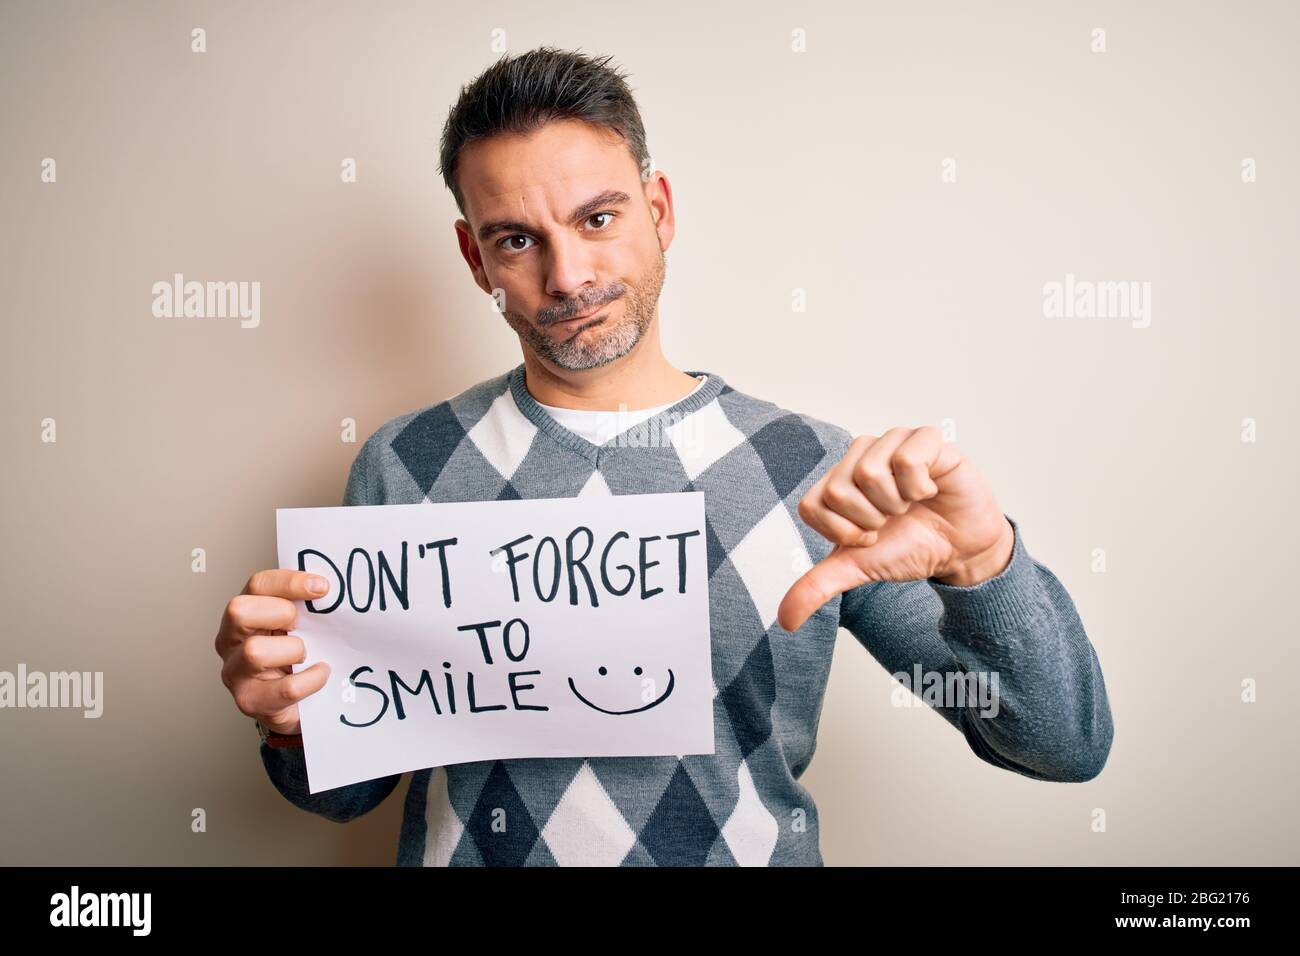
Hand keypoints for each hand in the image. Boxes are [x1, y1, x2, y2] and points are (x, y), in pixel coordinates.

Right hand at [214, 569, 332, 735]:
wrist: (296, 705)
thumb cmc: (295, 659)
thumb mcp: (297, 626)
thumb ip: (305, 606)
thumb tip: (331, 590)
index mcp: (244, 613)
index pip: (258, 585)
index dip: (290, 582)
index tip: (322, 587)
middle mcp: (231, 640)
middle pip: (239, 610)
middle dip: (280, 613)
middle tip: (301, 626)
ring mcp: (235, 672)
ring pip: (255, 651)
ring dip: (294, 650)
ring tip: (306, 656)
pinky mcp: (250, 701)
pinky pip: (285, 687)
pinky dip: (311, 679)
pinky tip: (320, 673)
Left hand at [777, 426, 1014, 631]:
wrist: (961, 549)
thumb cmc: (909, 548)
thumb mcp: (858, 568)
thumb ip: (817, 586)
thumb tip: (786, 620)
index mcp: (836, 482)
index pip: (813, 506)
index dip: (844, 532)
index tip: (869, 535)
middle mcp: (858, 455)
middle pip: (840, 490)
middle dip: (872, 519)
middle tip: (894, 519)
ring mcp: (890, 441)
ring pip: (870, 472)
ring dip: (896, 503)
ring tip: (911, 503)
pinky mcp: (925, 437)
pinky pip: (907, 459)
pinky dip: (920, 486)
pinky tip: (930, 489)